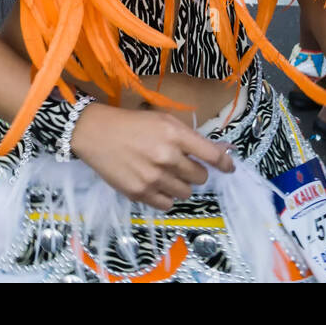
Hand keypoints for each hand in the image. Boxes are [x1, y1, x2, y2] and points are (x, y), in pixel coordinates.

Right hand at [70, 104, 234, 210]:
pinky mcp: (139, 193)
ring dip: (181, 185)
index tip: (229, 168)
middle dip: (195, 172)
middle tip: (182, 165)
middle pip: (200, 177)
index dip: (225, 163)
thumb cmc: (133, 123)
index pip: (212, 155)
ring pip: (186, 193)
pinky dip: (166, 197)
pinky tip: (156, 185)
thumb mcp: (164, 120)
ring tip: (166, 174)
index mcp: (175, 134)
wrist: (96, 133)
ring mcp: (153, 177)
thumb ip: (189, 137)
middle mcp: (167, 157)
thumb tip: (217, 152)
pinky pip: (167, 204)